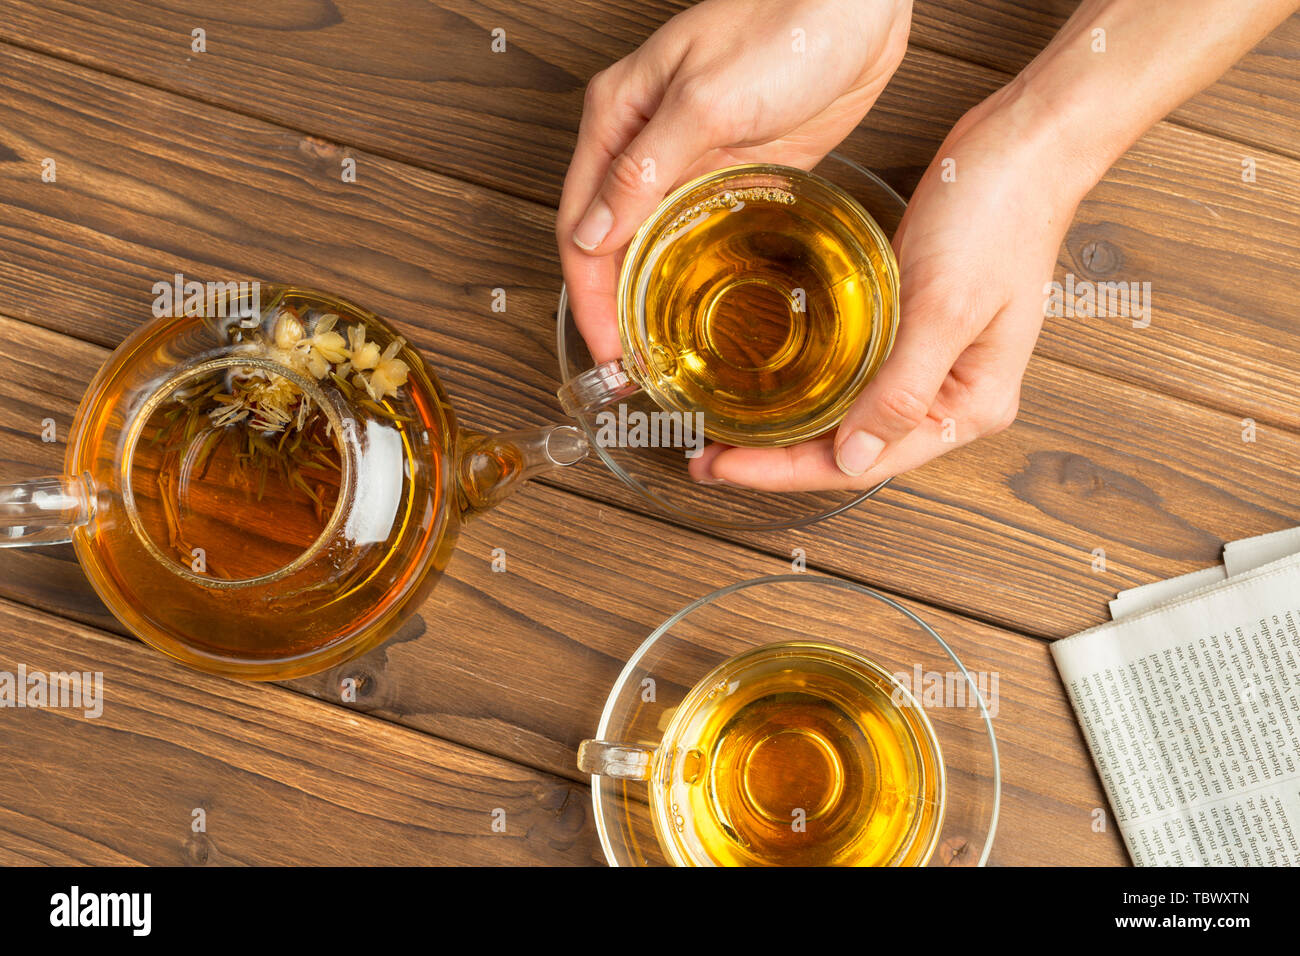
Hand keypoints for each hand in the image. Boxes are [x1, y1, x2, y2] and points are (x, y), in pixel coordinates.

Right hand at [556, 0, 912, 361]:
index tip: (608, 354)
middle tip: (638, 372)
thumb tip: (590, 235)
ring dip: (654, 300)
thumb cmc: (782, 23)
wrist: (858, 3)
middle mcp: (645, 145)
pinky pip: (704, 235)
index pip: (581, 226)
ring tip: (667, 356)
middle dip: (616, 311)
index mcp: (617, 120)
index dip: (589, 298)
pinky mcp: (739, 171)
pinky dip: (696, 274)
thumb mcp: (705, 101)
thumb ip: (643, 170)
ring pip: (655, 246)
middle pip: (612, 245)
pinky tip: (706, 309)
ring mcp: (692, 161)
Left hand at [690, 86, 1089, 488]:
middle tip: (704, 456)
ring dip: (786, 428)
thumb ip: (902, 389)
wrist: (1025, 142)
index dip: (785, 471)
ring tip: (723, 432)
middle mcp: (952, 398)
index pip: (861, 463)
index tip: (723, 465)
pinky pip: (852, 378)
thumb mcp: (945, 305)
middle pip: (848, 449)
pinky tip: (769, 386)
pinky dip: (809, 388)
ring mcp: (932, 365)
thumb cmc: (999, 213)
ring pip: (845, 418)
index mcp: (970, 407)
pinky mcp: (913, 329)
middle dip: (774, 458)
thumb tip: (854, 458)